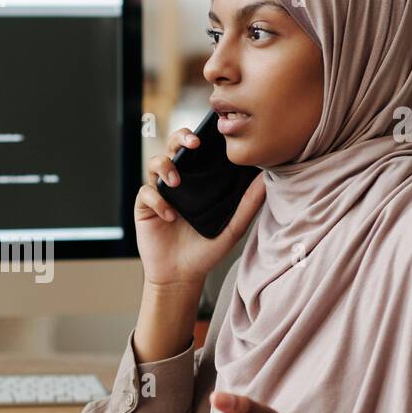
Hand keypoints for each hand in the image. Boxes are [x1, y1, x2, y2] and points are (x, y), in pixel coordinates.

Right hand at [136, 126, 265, 288]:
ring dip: (165, 167)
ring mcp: (160, 193)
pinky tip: (170, 216)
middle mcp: (178, 182)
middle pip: (173, 146)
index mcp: (198, 182)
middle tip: (192, 144)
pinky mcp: (145, 206)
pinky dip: (158, 200)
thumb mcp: (233, 228)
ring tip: (176, 182)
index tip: (211, 136)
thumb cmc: (206, 251)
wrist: (182, 275)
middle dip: (180, 138)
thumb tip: (266, 179)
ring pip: (154, 163)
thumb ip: (248, 204)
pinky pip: (146, 192)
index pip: (197, 150)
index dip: (200, 137)